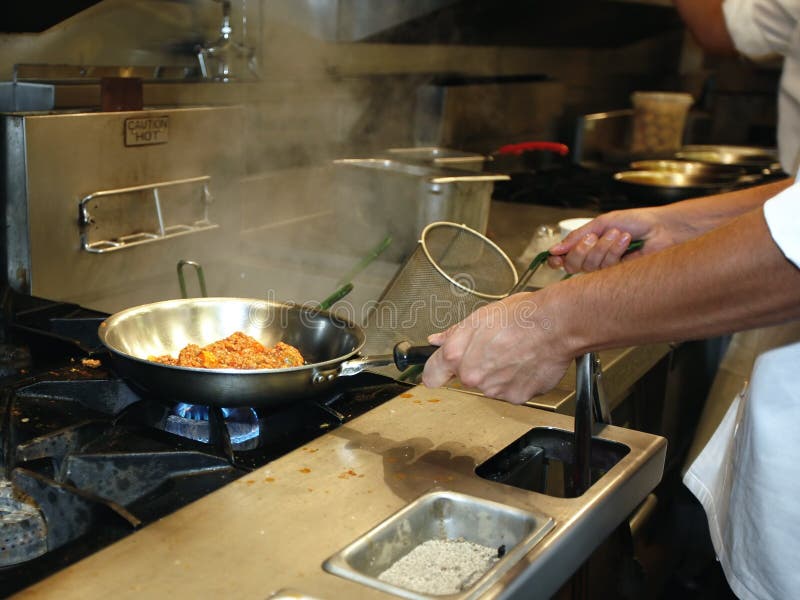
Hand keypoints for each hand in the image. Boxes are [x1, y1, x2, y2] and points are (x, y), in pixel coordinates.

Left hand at [421, 291, 573, 403]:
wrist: (555, 325)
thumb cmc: (521, 316)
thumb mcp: (479, 317)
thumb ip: (453, 334)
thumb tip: (437, 340)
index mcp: (457, 355)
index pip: (432, 375)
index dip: (437, 371)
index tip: (440, 371)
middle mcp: (473, 377)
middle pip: (466, 378)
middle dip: (477, 366)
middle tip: (495, 348)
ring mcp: (494, 390)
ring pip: (490, 385)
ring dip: (499, 374)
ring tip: (515, 353)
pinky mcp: (516, 397)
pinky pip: (511, 391)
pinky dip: (517, 381)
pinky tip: (525, 362)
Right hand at [547, 207, 673, 272]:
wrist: (661, 228)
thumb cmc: (635, 222)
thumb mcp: (601, 223)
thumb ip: (577, 237)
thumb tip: (555, 249)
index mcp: (588, 245)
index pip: (564, 259)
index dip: (557, 259)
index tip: (556, 256)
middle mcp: (594, 258)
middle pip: (571, 265)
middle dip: (581, 250)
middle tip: (594, 237)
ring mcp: (606, 268)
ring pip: (589, 266)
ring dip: (603, 247)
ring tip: (618, 234)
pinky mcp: (618, 275)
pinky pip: (605, 267)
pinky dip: (614, 250)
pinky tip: (626, 242)